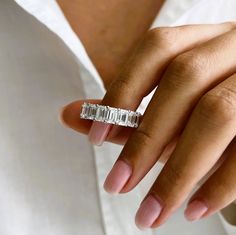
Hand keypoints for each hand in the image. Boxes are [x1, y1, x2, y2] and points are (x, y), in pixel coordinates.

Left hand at [60, 22, 235, 228]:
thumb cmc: (204, 104)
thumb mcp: (167, 106)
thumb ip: (122, 111)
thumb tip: (71, 114)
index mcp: (201, 41)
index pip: (156, 50)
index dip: (122, 91)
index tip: (96, 136)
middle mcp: (232, 48)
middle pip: (184, 80)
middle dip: (145, 139)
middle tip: (117, 184)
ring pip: (218, 113)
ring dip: (178, 171)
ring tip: (151, 213)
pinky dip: (219, 183)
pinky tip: (192, 209)